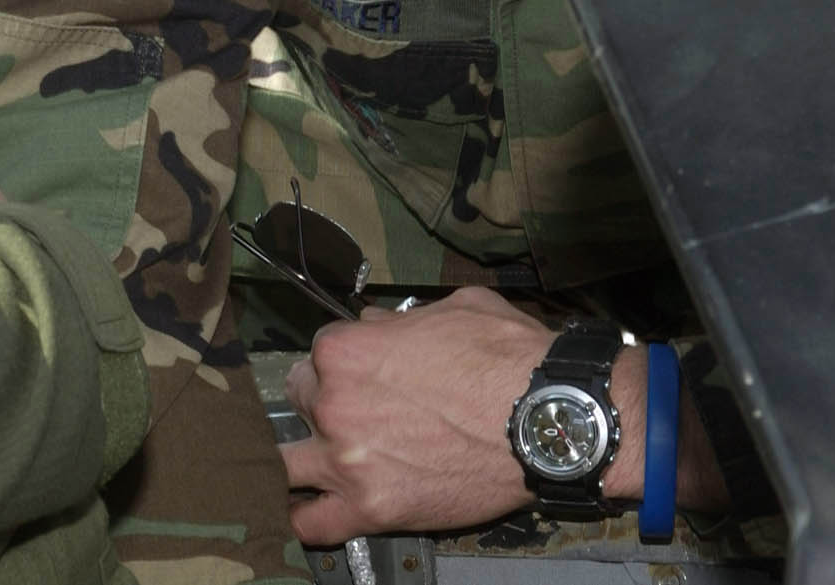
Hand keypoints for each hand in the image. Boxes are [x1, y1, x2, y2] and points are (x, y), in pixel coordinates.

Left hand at [280, 287, 549, 542]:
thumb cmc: (506, 357)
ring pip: (287, 461)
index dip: (344, 363)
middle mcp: (333, 402)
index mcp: (345, 350)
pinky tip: (310, 511)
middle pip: (302, 400)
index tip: (366, 373)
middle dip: (327, 402)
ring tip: (325, 461)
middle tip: (363, 413)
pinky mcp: (371, 508)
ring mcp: (347, 459)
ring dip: (303, 458)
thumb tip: (375, 323)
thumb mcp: (450, 309)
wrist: (547, 421)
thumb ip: (399, 318)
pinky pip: (314, 524)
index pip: (319, 353)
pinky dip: (306, 519)